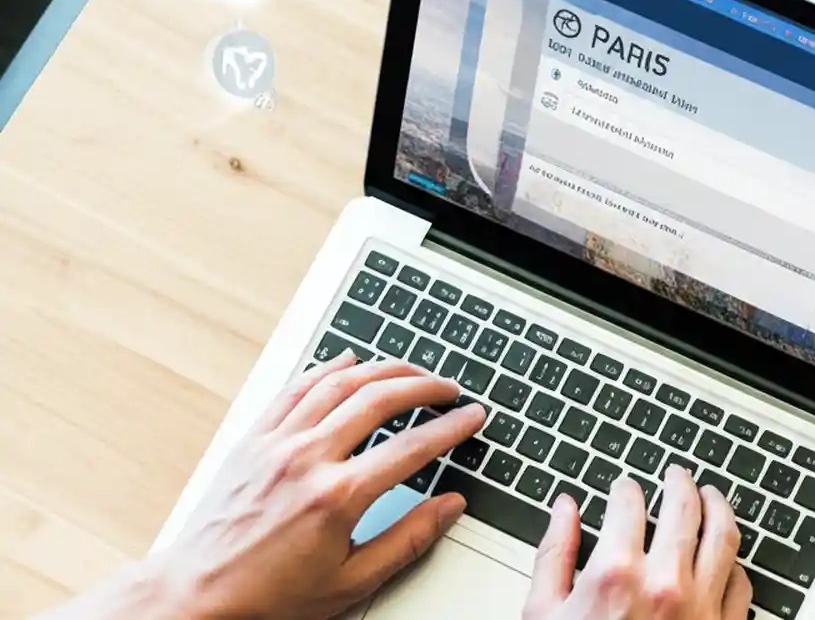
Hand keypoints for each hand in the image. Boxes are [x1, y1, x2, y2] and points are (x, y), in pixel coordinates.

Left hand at [42, 352, 485, 619]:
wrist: (198, 597)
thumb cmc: (269, 598)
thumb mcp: (351, 582)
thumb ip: (408, 539)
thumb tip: (449, 507)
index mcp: (337, 497)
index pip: (411, 447)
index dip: (450, 428)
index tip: (471, 417)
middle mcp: (306, 459)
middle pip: (378, 398)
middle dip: (423, 386)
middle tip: (448, 389)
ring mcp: (276, 444)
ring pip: (338, 383)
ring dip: (382, 369)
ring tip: (410, 370)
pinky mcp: (253, 440)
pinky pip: (294, 388)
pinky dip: (325, 369)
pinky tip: (347, 362)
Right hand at [524, 467, 752, 619]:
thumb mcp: (542, 614)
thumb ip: (554, 554)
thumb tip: (563, 509)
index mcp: (616, 573)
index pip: (628, 503)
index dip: (625, 487)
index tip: (625, 487)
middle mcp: (665, 583)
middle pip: (684, 507)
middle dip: (679, 483)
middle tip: (677, 475)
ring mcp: (702, 608)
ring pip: (724, 537)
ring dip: (719, 507)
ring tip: (712, 496)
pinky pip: (742, 584)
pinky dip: (735, 564)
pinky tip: (727, 557)